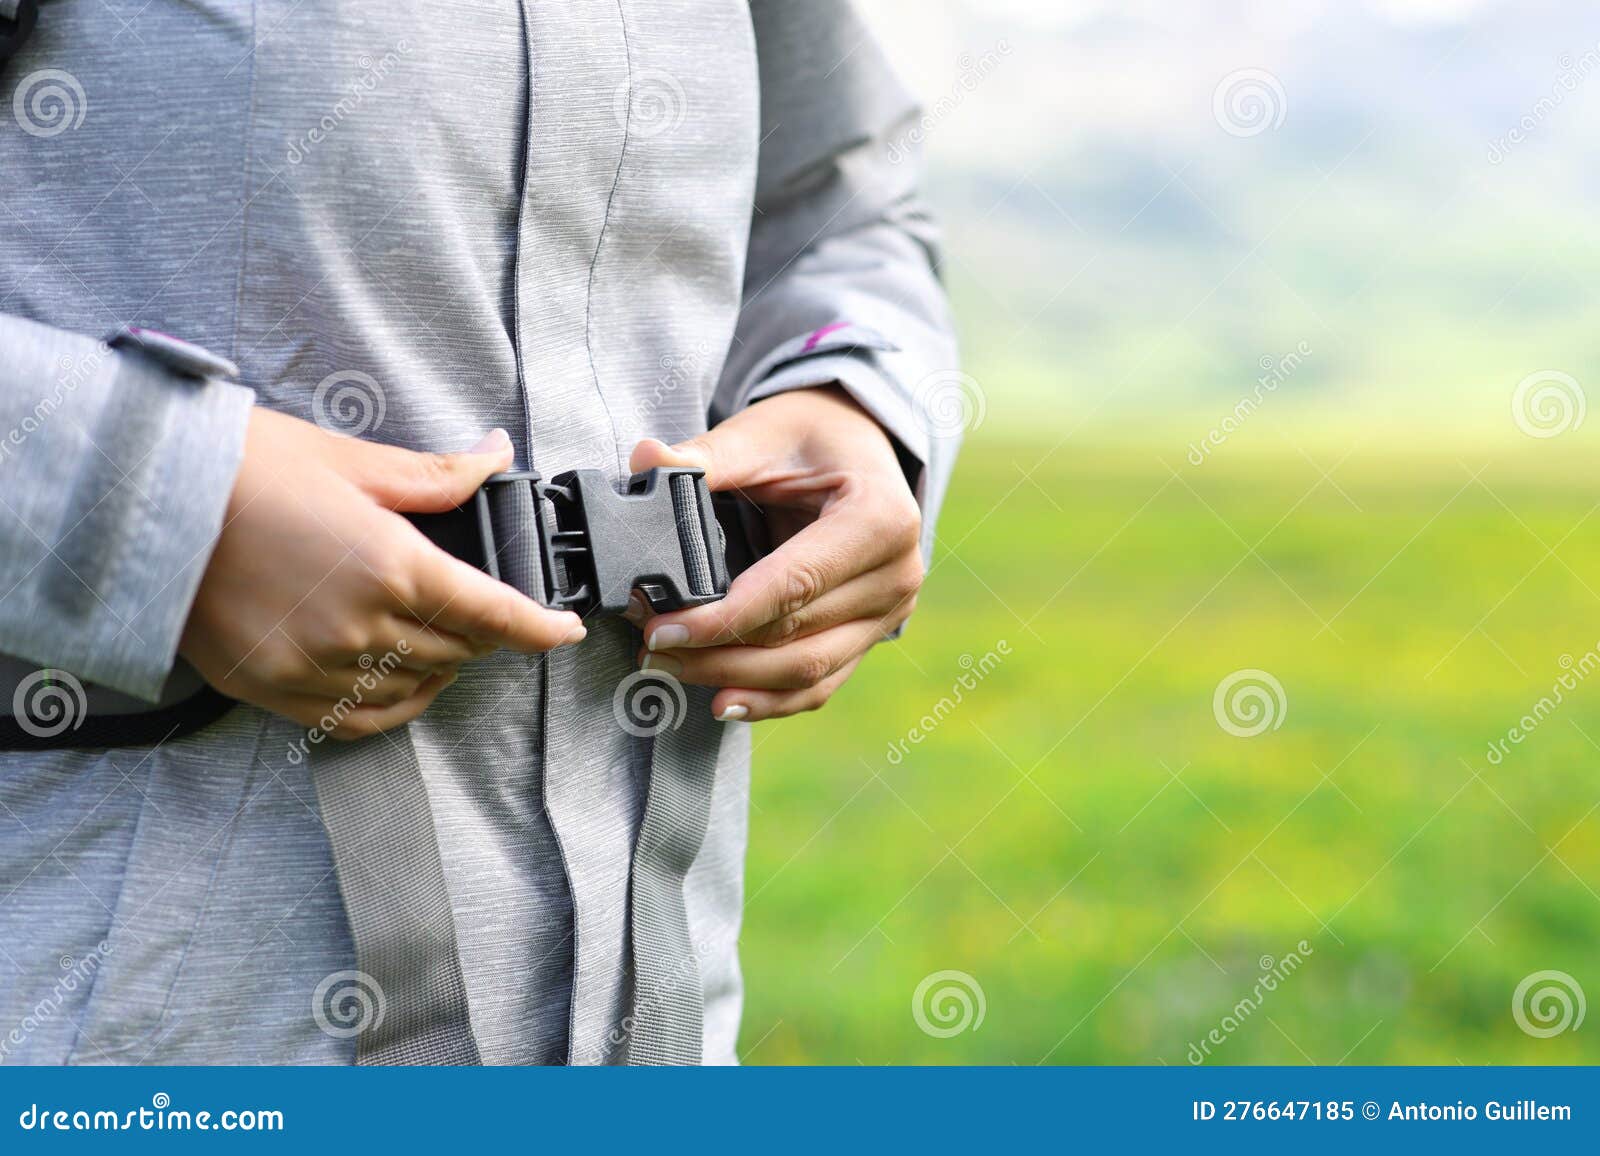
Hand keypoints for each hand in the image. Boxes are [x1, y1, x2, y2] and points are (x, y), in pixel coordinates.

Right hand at [181, 408, 585, 738]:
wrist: (141, 505)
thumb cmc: (244, 471)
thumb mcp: (350, 461)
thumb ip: (435, 477)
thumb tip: (495, 458)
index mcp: (391, 564)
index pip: (493, 613)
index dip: (540, 628)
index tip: (566, 631)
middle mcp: (360, 625)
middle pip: (460, 650)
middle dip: (486, 631)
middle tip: (486, 608)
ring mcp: (316, 666)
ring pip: (415, 686)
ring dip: (444, 666)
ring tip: (443, 638)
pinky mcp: (276, 689)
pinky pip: (361, 719)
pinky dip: (398, 704)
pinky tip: (404, 680)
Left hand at [627, 387, 921, 720]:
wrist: (859, 446)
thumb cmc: (813, 437)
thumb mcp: (763, 432)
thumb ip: (708, 456)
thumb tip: (648, 461)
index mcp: (880, 518)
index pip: (794, 585)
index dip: (724, 616)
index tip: (663, 628)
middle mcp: (896, 574)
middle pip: (795, 635)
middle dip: (715, 649)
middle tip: (649, 646)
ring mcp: (889, 612)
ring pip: (806, 670)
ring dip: (733, 678)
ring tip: (669, 667)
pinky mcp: (871, 635)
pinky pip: (821, 683)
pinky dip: (770, 700)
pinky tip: (722, 701)